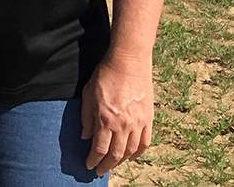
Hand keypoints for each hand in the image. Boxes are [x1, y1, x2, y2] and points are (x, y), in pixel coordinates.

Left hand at [81, 53, 153, 174]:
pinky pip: (145, 142)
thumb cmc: (105, 76)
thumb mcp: (88, 94)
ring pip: (131, 151)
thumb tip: (85, 136)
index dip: (93, 160)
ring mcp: (138, 123)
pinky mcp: (149, 119)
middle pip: (115, 154)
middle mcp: (123, 125)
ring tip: (113, 164)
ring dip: (121, 161)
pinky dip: (139, 153)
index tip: (89, 166)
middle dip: (106, 165)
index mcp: (105, 120)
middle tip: (99, 171)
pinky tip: (132, 156)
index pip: (99, 149)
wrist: (129, 63)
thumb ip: (86, 117)